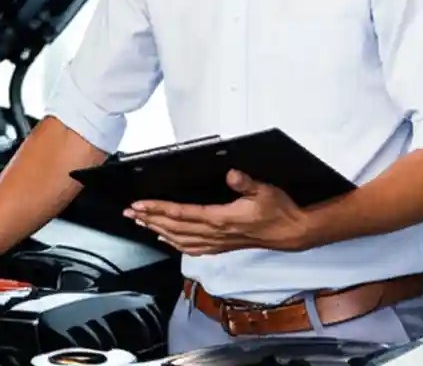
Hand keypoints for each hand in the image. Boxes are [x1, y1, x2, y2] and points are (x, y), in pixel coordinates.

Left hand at [124, 169, 316, 254]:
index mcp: (222, 219)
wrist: (292, 232)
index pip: (182, 214)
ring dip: (158, 231)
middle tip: (130, 213)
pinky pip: (192, 247)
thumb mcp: (264, 190)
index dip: (159, 209)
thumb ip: (246, 183)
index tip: (141, 204)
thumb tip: (232, 174)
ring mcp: (218, 242)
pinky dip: (175, 243)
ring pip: (180, 239)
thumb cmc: (278, 211)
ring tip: (140, 224)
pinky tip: (167, 239)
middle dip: (150, 219)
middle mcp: (216, 233)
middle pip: (174, 228)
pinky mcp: (222, 245)